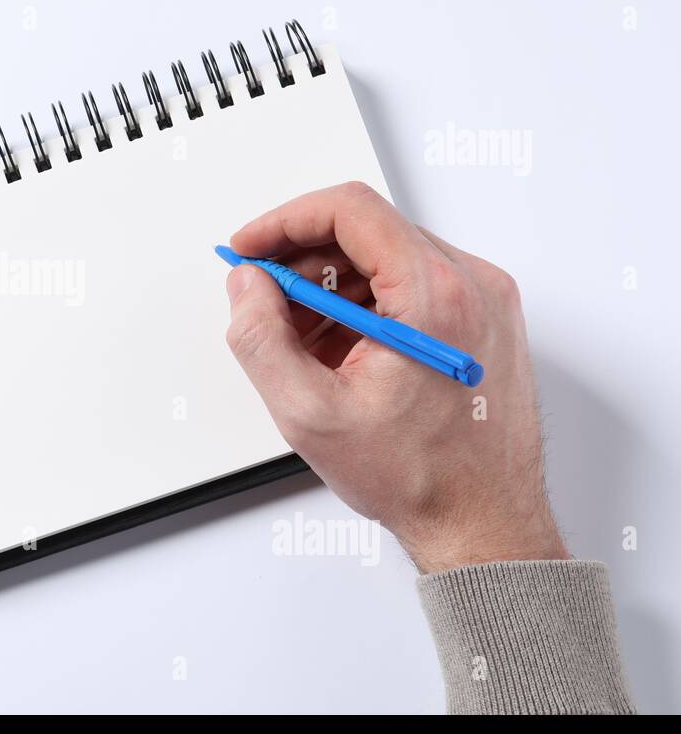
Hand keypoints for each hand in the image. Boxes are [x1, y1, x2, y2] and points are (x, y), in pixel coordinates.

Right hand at [224, 181, 566, 572]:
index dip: (284, 221)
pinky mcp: (485, 318)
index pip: (349, 210)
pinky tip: (340, 352)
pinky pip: (412, 283)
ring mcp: (485, 299)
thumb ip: (260, 338)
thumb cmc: (418, 478)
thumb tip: (247, 285)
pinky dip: (365, 304)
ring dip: (331, 286)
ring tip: (302, 344)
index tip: (250, 249)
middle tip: (263, 302)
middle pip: (367, 230)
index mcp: (435, 295)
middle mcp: (471, 284)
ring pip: (386, 256)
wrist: (483, 524)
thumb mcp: (308, 413)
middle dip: (301, 260)